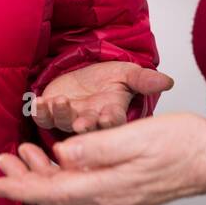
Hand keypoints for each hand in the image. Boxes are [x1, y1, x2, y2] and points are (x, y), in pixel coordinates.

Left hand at [0, 113, 205, 204]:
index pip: (51, 192)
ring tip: (25, 156)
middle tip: (3, 163)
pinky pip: (84, 189)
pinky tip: (62, 159)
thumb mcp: (137, 137)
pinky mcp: (126, 189)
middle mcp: (110, 197)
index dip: (19, 187)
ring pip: (68, 194)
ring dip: (42, 176)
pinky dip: (64, 175)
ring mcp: (118, 196)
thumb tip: (63, 156)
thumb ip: (97, 148)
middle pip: (54, 197)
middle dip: (24, 181)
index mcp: (108, 186)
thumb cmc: (185, 144)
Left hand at [32, 61, 174, 133]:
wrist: (88, 74)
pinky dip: (40, 111)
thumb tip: (167, 81)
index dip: (110, 122)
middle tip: (81, 122)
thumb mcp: (129, 74)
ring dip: (60, 114)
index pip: (113, 123)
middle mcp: (91, 123)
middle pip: (87, 130)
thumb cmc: (110, 78)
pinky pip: (44, 118)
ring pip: (64, 123)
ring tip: (59, 101)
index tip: (108, 118)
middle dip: (84, 126)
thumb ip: (144, 79)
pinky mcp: (52, 116)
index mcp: (111, 115)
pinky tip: (37, 103)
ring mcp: (70, 121)